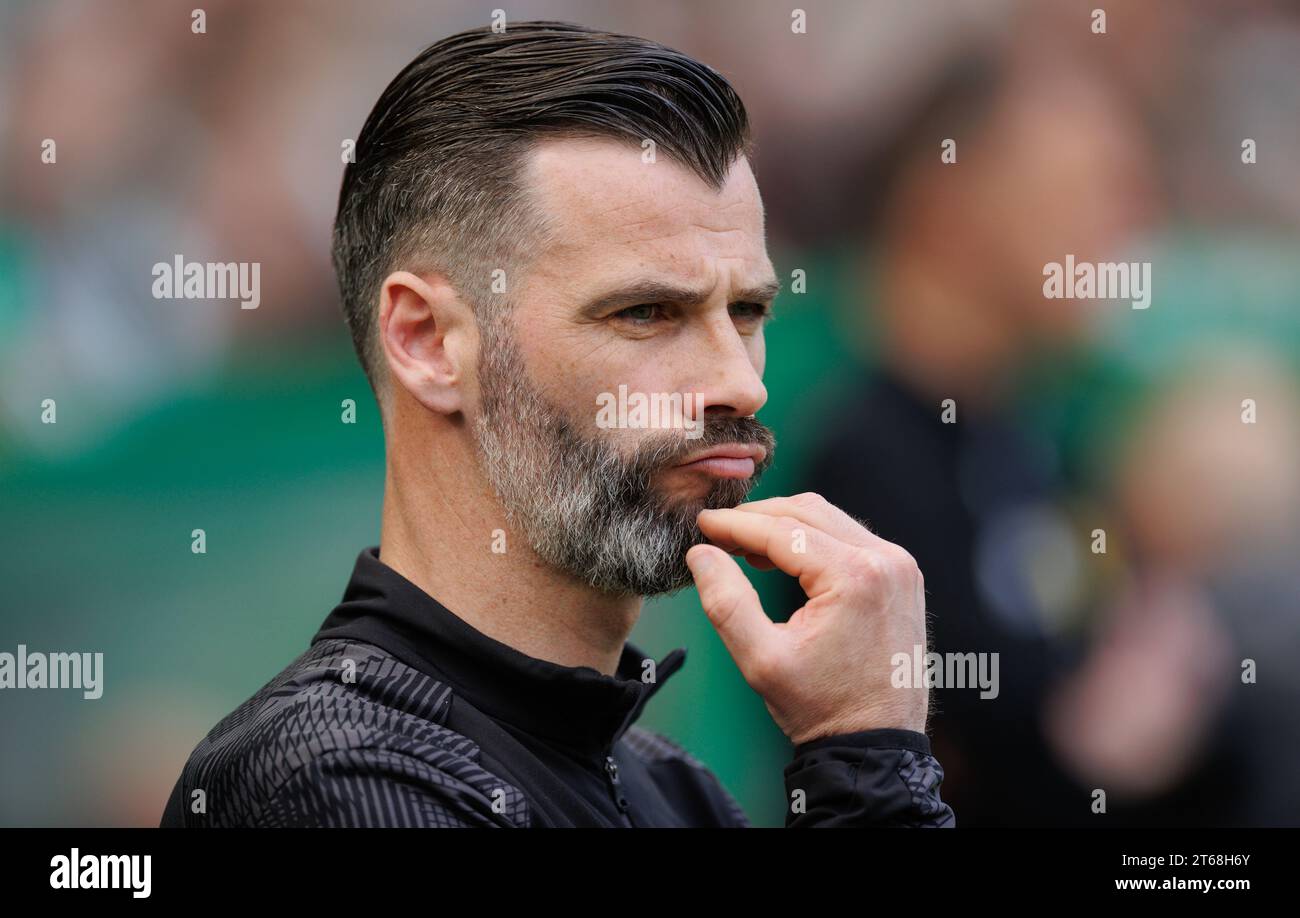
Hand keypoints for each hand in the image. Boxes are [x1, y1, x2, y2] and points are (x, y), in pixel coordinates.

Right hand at [686, 493, 929, 744]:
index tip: (701, 523)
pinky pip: (850, 538)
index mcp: (855, 576)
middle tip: (718, 532)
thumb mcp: (761, 660)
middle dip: (758, 517)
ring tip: (744, 547)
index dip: (735, 524)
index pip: (782, 530)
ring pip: (830, 520)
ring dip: (785, 525)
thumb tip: (701, 553)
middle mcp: (886, 560)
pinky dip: (813, 540)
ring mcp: (900, 566)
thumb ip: (726, 602)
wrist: (878, 742)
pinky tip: (783, 560)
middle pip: (808, 511)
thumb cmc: (822, 708)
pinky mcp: (902, 576)